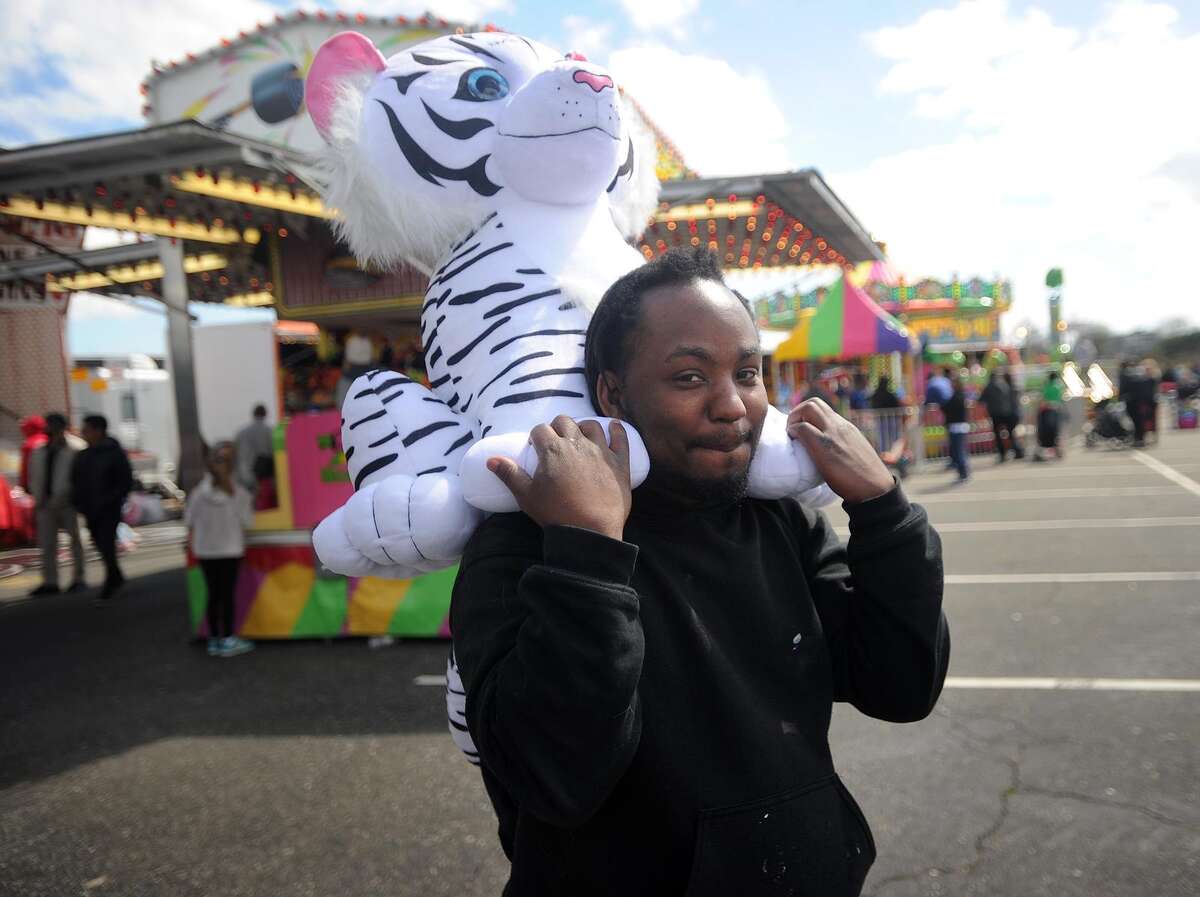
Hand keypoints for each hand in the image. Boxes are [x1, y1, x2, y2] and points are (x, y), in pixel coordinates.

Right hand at [487, 416, 631, 539]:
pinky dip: (617, 430)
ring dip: (583, 428)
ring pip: (591, 425)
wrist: (590, 532)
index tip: (535, 446)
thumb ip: (509, 474)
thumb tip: (491, 460)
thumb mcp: (526, 496)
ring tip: (580, 438)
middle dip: (557, 428)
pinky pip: (621, 438)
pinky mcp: (620, 462)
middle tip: (556, 442)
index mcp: (552, 449)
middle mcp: (576, 443)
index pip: (540, 429)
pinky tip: (614, 427)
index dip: (536, 436)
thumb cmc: (555, 514)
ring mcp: (600, 451)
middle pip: (564, 421)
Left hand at [786, 399, 894, 503]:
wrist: (876, 489)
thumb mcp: (853, 453)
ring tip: (792, 436)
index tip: (800, 430)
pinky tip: (794, 445)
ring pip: (808, 408)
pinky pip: (803, 428)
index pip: (823, 409)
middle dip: (797, 412)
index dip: (806, 416)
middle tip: (791, 430)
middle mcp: (839, 425)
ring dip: (794, 419)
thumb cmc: (864, 478)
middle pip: (813, 402)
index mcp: (846, 427)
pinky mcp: (825, 446)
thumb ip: (842, 446)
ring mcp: (833, 433)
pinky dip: (793, 432)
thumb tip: (831, 452)